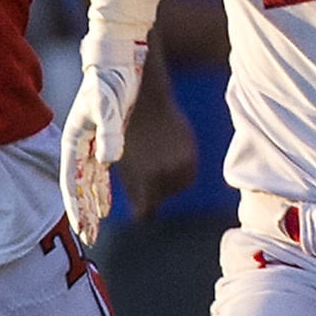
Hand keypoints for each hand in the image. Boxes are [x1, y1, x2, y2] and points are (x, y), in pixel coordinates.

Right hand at [58, 60, 134, 245]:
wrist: (118, 60)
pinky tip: (104, 208)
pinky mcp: (104, 141)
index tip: (81, 226)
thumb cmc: (111, 80)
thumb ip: (110, 132)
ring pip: (88, 184)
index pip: (70, 181)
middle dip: (82, 214)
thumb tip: (110, 161)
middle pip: (77, 187)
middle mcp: (78, 145)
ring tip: (94, 232)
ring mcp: (90, 144)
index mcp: (73, 140)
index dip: (75, 205)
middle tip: (89, 239)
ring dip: (91, 206)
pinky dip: (102, 191)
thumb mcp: (110, 105)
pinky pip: (99, 174)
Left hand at [114, 72, 197, 221]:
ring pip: (176, 188)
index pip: (146, 213)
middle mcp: (167, 174)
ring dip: (167, 181)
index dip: (140, 211)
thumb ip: (134, 191)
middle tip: (141, 170)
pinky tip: (165, 153)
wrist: (144, 101)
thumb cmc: (126, 135)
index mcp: (146, 179)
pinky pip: (187, 175)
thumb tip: (143, 214)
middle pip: (160, 199)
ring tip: (154, 159)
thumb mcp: (123, 165)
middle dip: (151, 192)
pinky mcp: (192, 154)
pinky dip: (178, 170)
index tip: (137, 207)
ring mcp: (182, 164)